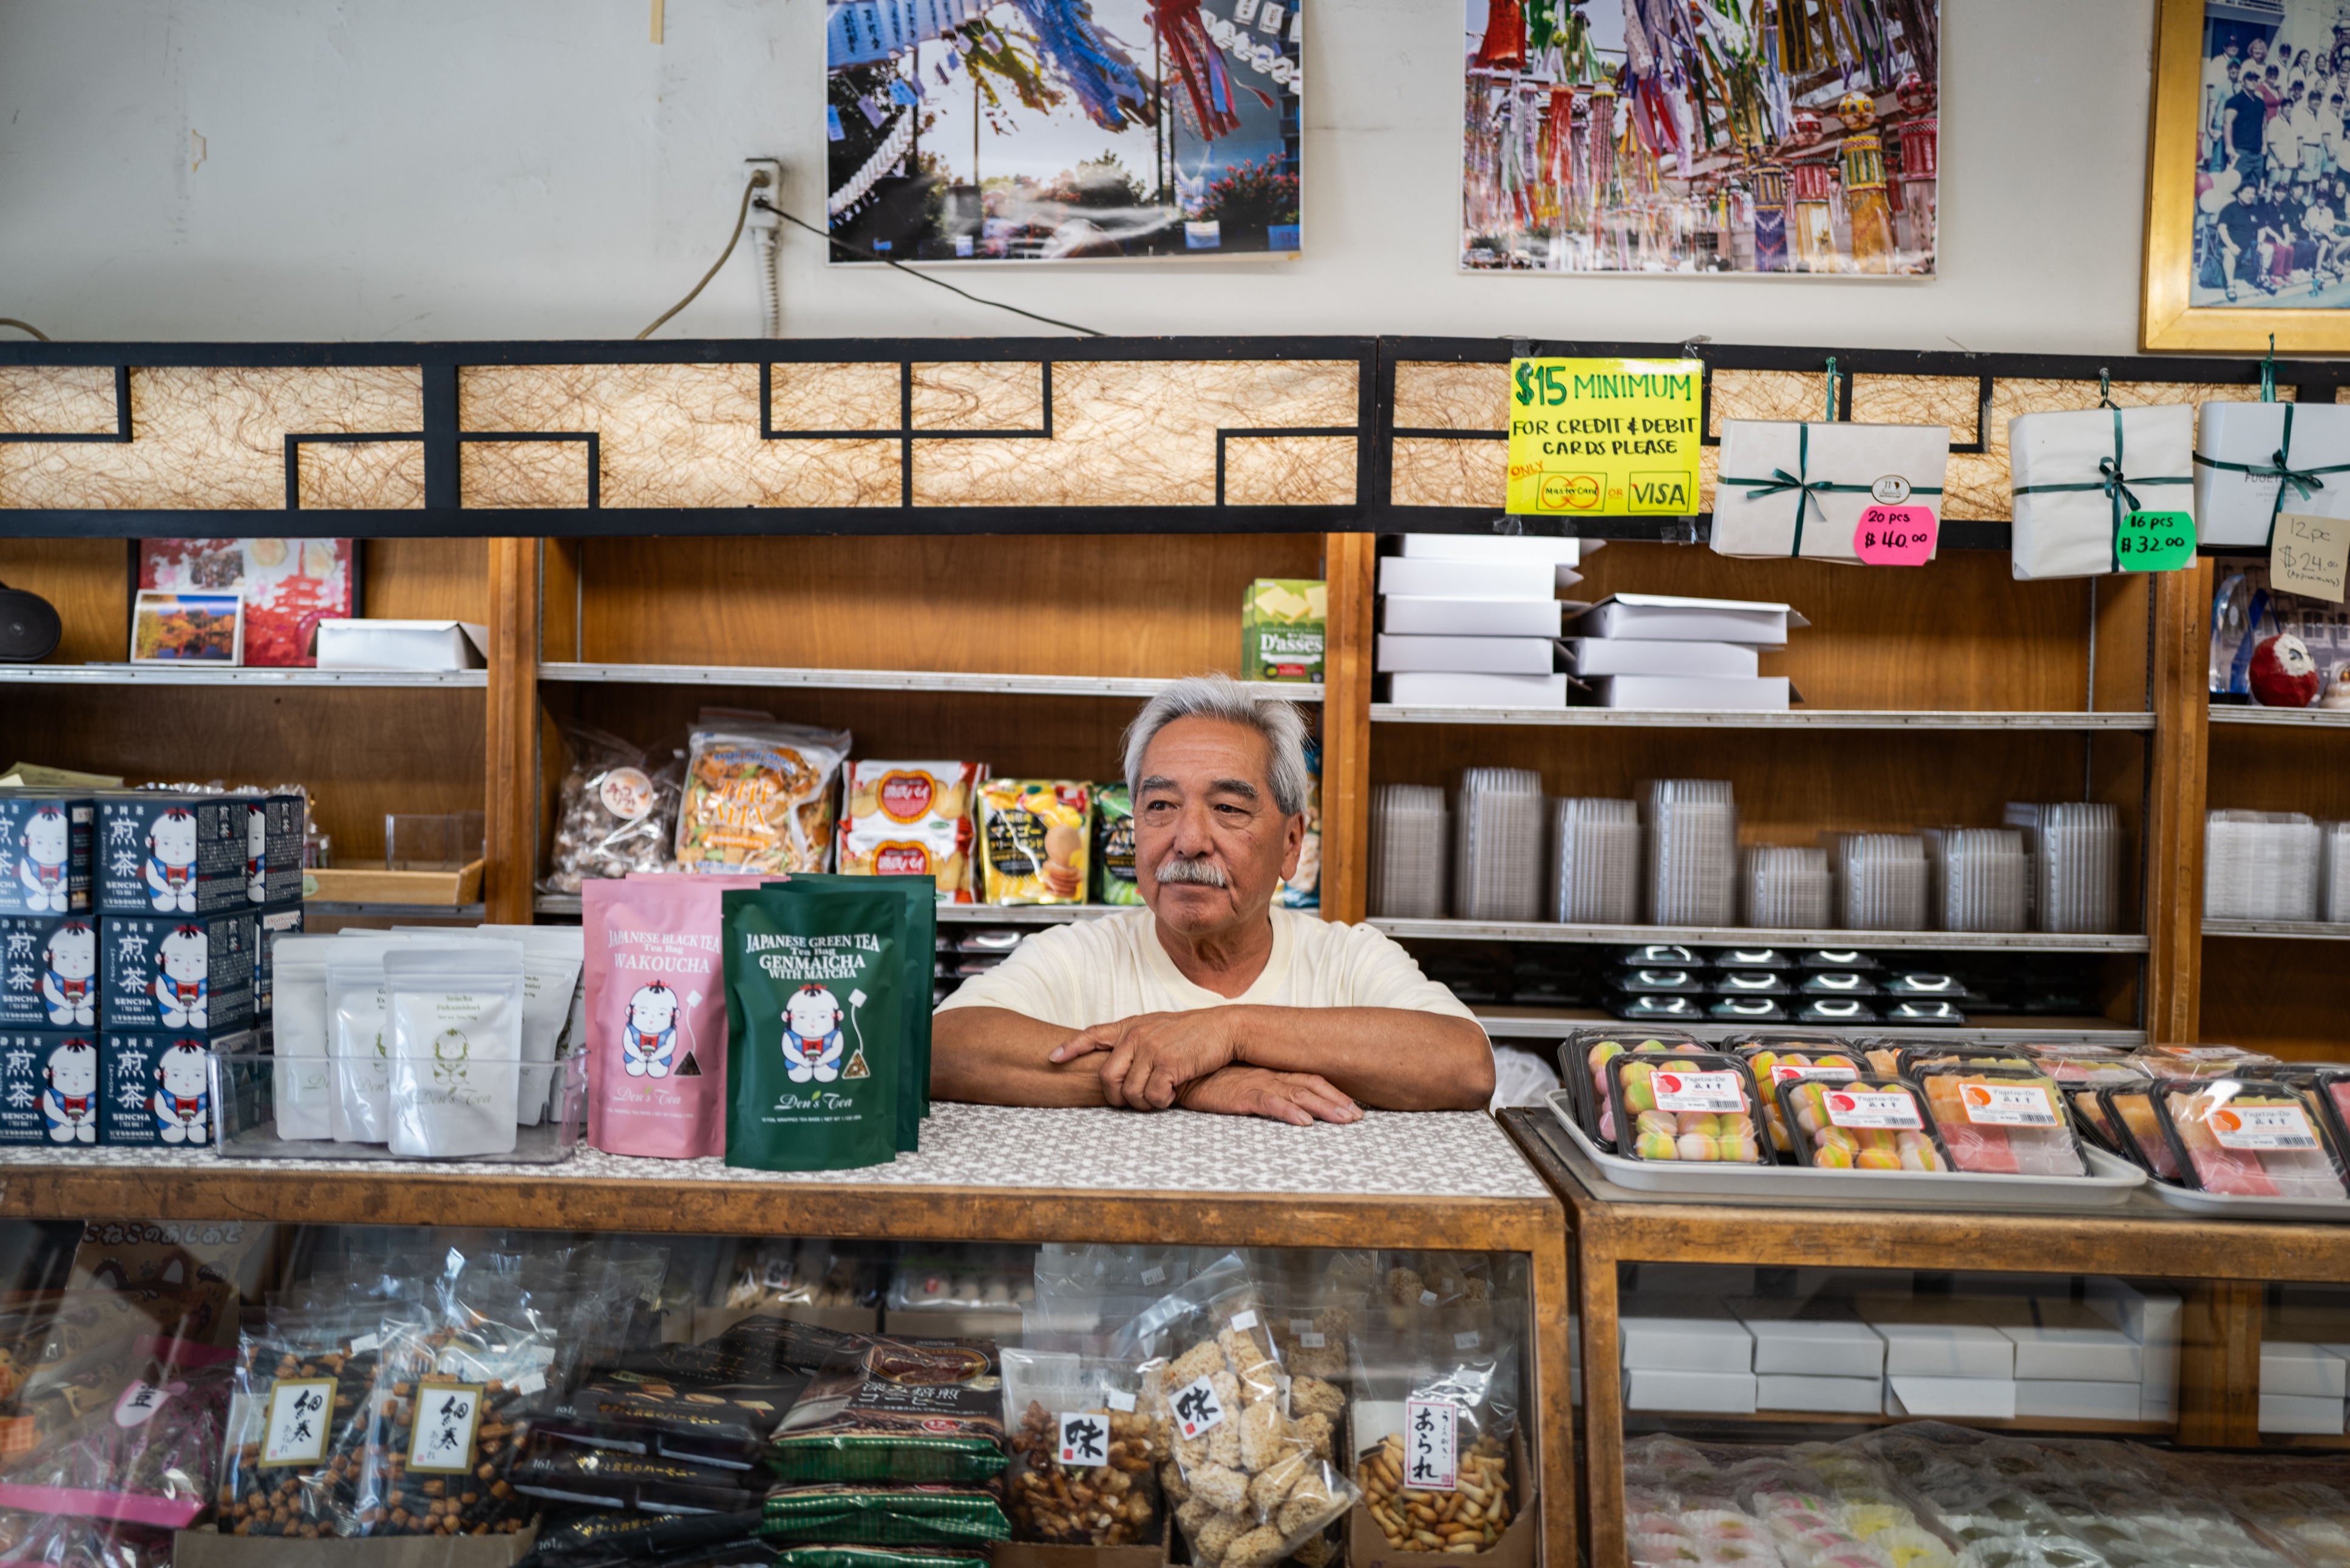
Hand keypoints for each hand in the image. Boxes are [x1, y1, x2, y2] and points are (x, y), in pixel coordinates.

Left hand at [1049, 1010, 1240, 1109]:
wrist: (1224, 1028)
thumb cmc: (1193, 1032)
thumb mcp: (1158, 1027)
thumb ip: (1136, 1039)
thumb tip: (1117, 1061)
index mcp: (1132, 1026)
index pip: (1093, 1034)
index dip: (1071, 1047)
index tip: (1053, 1058)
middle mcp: (1136, 1036)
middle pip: (1107, 1077)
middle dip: (1116, 1097)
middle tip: (1132, 1101)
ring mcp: (1151, 1049)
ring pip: (1130, 1092)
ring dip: (1143, 1103)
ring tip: (1159, 1096)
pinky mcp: (1168, 1063)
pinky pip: (1153, 1095)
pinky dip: (1161, 1102)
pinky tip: (1172, 1093)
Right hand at [1175, 1066, 1360, 1126]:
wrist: (1178, 1068)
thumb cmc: (1207, 1077)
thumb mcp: (1239, 1081)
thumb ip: (1260, 1088)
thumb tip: (1282, 1103)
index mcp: (1270, 1072)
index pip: (1308, 1079)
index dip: (1332, 1092)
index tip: (1352, 1107)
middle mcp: (1267, 1075)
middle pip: (1310, 1086)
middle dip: (1337, 1101)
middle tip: (1358, 1117)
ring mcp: (1254, 1083)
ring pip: (1296, 1094)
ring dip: (1323, 1107)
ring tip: (1344, 1119)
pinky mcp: (1238, 1094)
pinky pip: (1268, 1103)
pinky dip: (1287, 1111)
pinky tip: (1303, 1121)